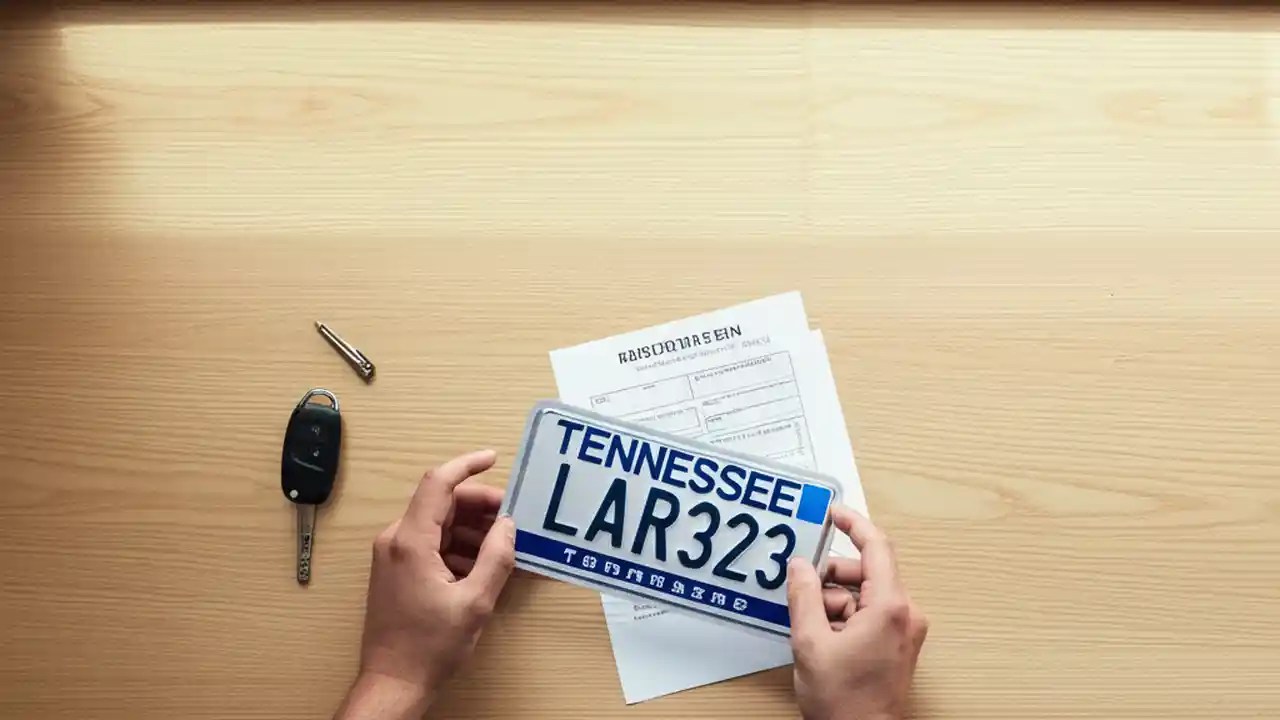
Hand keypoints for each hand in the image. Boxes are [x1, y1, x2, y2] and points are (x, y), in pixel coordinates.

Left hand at [335, 450, 515, 719]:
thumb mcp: (475, 602)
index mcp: (410, 542)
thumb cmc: (429, 648)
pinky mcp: (396, 570)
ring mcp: (393, 556)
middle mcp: (396, 541)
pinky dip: (457, 547)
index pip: (438, 483)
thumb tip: (508, 526)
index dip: (467, 465)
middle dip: (480, 507)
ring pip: (438, 524)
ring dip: (471, 530)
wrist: (394, 683)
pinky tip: (482, 566)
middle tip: (513, 519)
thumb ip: (495, 558)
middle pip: (442, 504)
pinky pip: (430, 543)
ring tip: (503, 549)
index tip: (493, 458)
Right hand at [787, 507, 927, 719]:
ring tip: (810, 625)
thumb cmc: (844, 704)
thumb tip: (799, 566)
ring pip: (864, 595)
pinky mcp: (897, 644)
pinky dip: (843, 617)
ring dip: (834, 601)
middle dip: (831, 576)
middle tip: (801, 586)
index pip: (876, 546)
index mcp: (890, 607)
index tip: (832, 513)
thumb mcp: (810, 642)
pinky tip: (822, 637)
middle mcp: (905, 614)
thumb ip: (803, 596)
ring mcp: (904, 630)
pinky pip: (868, 614)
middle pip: (866, 572)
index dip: (853, 524)